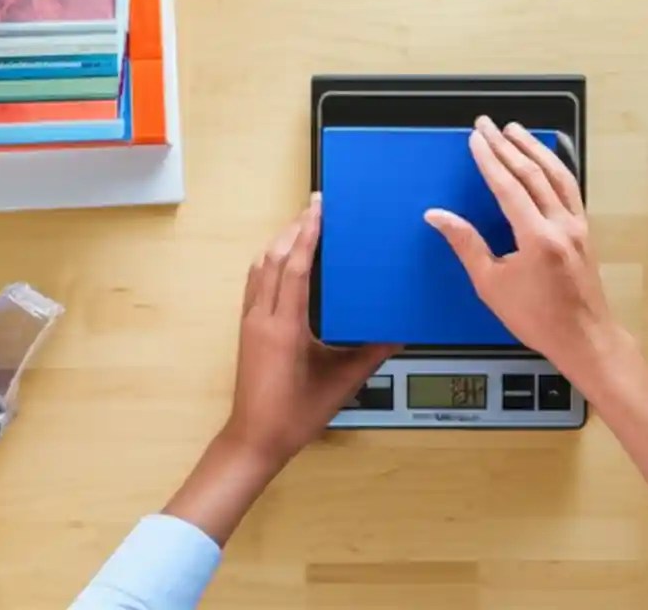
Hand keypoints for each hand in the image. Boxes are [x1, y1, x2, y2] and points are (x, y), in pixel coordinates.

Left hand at [223, 194, 398, 462]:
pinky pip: (256, 283)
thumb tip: (400, 332)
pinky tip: (285, 259)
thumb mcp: (341, 384)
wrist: (255, 439)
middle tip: (316, 207)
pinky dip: (270, 262)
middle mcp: (262, 318)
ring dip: (280, 242)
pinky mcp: (247, 328)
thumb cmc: (296, 415)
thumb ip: (371, 354)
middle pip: (273, 259)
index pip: (294, 267)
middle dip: (294, 229)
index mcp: (285, 327)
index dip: (307, 234)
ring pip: (259, 267)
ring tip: (303, 225)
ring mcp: (250, 322)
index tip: (319, 208)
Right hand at [424, 116, 625, 389]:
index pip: (508, 186)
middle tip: (488, 125)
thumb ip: (466, 244)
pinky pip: (570, 188)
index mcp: (537, 238)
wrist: (583, 337)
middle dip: (506, 145)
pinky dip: (556, 167)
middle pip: (532, 173)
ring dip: (533, 148)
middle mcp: (561, 225)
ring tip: (515, 130)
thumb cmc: (537, 319)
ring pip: (556, 175)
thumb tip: (438, 216)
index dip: (489, 159)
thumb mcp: (491, 284)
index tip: (476, 138)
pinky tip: (546, 158)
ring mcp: (577, 226)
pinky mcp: (584, 231)